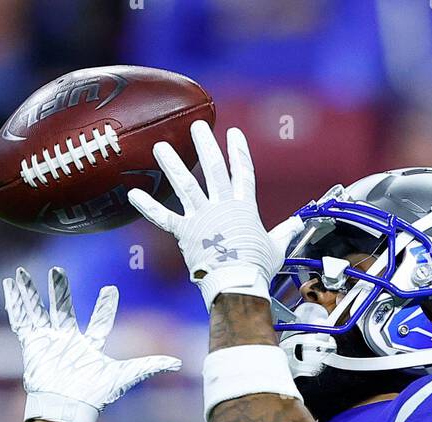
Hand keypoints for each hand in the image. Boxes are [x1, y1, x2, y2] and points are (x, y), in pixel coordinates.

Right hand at [3, 266, 180, 421]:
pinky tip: (9, 285)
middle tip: (58, 270)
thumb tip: (180, 362)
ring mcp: (47, 340)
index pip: (99, 322)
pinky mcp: (31, 343)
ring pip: (37, 309)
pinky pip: (20, 318)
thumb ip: (149, 366)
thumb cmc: (93, 394)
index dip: (106, 307)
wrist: (66, 406)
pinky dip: (13, 302)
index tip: (112, 290)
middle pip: (62, 308)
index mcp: (89, 346)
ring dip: (30, 291)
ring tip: (20, 272)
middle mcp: (67, 340)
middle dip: (60, 289)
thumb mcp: (125, 375)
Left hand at [128, 122, 301, 311]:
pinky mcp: (185, 233)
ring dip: (172, 164)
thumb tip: (299, 224)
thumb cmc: (257, 269)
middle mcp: (222, 207)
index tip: (234, 133)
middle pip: (212, 169)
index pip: (243, 172)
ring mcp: (202, 218)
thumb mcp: (276, 247)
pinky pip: (163, 217)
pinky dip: (147, 206)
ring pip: (185, 185)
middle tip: (197, 125)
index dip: (239, 152)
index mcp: (244, 208)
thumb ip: (284, 231)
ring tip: (160, 146)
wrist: (238, 285)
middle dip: (205, 144)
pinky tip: (132, 193)